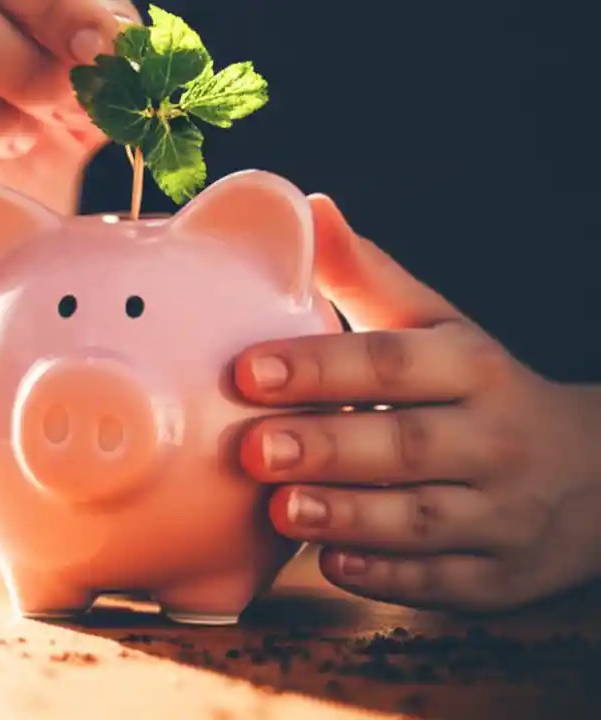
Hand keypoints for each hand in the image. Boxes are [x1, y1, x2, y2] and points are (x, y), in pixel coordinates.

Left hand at [233, 195, 600, 611]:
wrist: (598, 475)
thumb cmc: (480, 391)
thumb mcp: (440, 328)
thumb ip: (368, 278)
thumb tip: (305, 207)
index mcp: (473, 368)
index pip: (393, 362)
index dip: (320, 367)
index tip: (247, 369)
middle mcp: (494, 439)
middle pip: (406, 444)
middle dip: (328, 447)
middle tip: (252, 449)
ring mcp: (501, 515)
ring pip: (421, 519)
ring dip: (348, 515)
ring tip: (279, 508)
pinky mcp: (497, 577)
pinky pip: (440, 582)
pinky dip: (388, 575)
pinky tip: (333, 561)